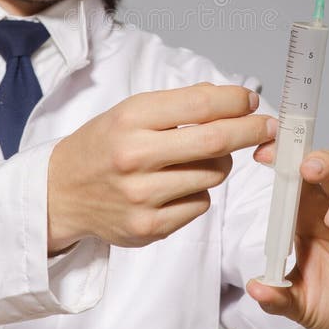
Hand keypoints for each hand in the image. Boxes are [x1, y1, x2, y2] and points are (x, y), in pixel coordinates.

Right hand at [48, 82, 274, 252]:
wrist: (61, 192)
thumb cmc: (102, 145)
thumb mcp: (129, 112)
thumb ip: (179, 105)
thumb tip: (234, 100)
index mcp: (130, 119)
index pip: (199, 105)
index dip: (234, 101)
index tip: (251, 100)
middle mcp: (135, 157)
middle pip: (214, 141)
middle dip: (250, 130)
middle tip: (268, 126)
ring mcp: (142, 196)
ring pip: (213, 175)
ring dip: (218, 164)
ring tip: (196, 159)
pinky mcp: (149, 227)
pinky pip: (200, 205)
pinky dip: (199, 192)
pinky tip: (175, 186)